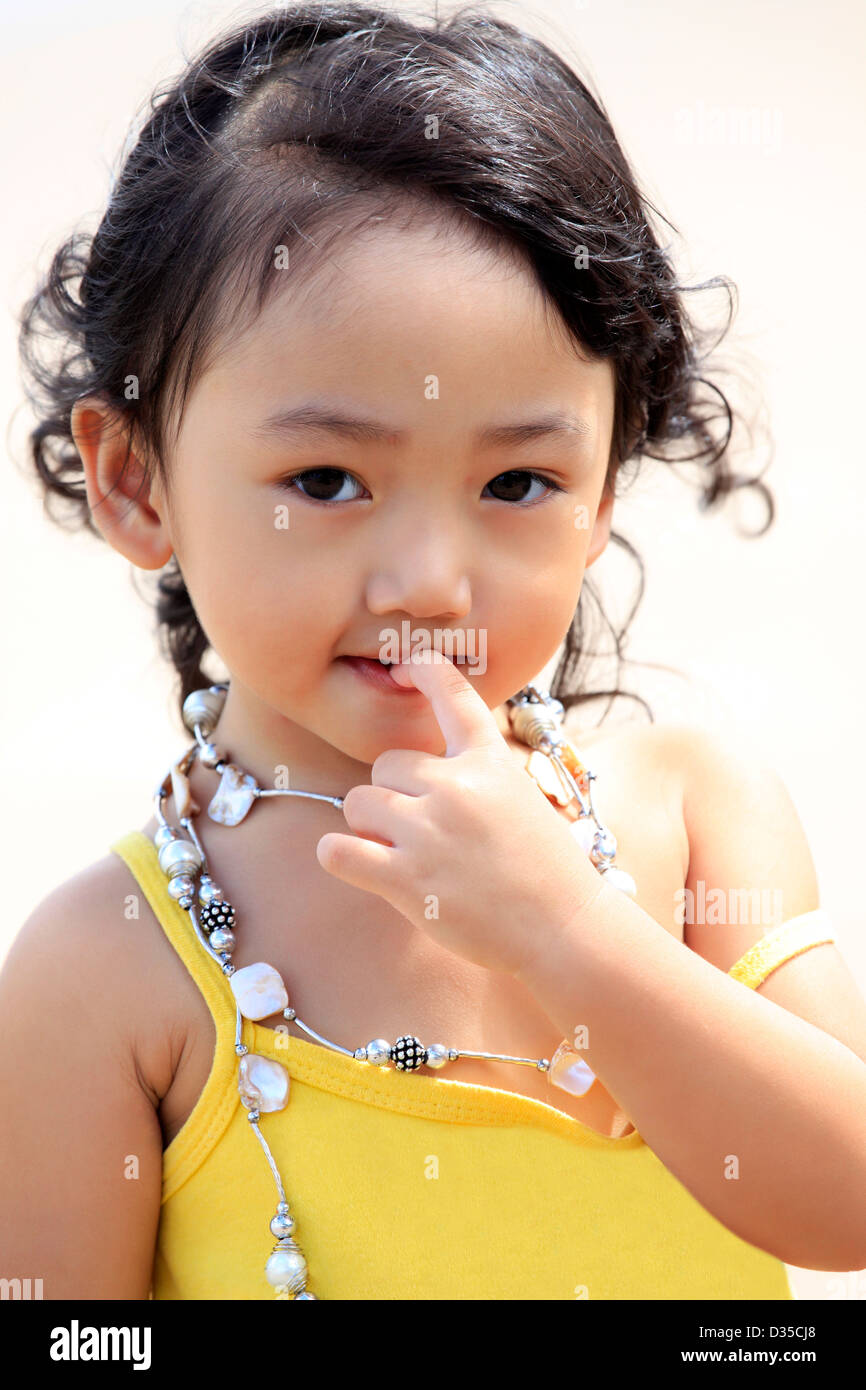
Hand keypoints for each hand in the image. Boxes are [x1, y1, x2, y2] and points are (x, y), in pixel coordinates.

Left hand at [315, 649, 607, 976]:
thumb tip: (425, 767)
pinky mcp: (407, 879)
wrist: (562, 927)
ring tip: (398, 851)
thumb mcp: (520, 797)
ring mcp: (429, 832)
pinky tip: (355, 861)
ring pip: (358, 803)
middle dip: (393, 794)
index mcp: (489, 762)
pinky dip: (339, 855)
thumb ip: (476, 774)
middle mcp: (456, 787)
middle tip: (421, 829)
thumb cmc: (544, 868)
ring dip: (369, 825)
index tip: (406, 663)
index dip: (424, 669)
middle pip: (384, 766)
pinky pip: (338, 850)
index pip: (453, 694)